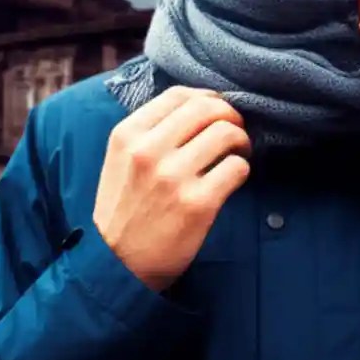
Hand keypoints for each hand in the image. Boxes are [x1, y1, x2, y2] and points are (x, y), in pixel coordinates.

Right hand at [93, 86, 251, 291]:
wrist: (117, 265)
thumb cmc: (124, 210)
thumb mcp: (119, 161)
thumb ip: (149, 132)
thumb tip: (198, 107)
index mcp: (127, 134)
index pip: (178, 95)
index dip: (208, 98)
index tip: (217, 111)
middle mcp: (148, 150)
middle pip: (207, 108)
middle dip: (230, 116)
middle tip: (235, 132)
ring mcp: (173, 177)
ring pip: (227, 134)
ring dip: (241, 142)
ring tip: (238, 154)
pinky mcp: (197, 204)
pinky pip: (237, 168)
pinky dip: (242, 170)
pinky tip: (232, 180)